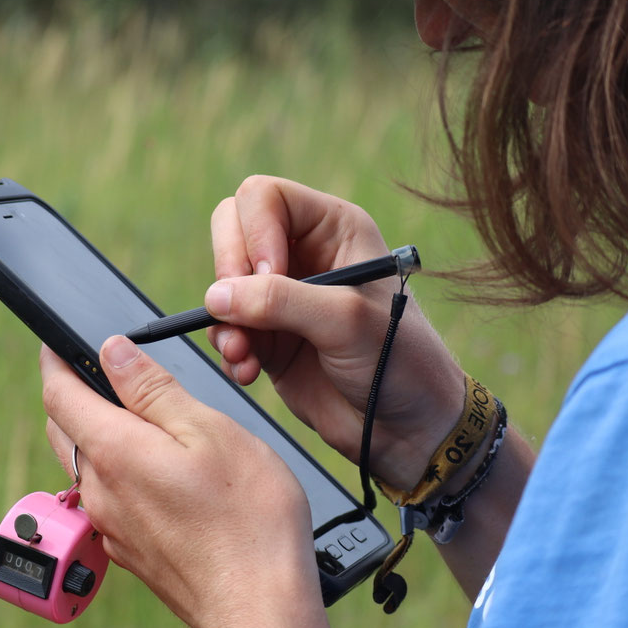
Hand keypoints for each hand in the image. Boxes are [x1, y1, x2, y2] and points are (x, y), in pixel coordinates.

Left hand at [39, 336, 319, 627]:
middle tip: (99, 374)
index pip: (58, 395)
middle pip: (64, 431)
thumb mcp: (210, 430)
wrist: (261, 610)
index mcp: (114, 453)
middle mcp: (100, 492)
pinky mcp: (130, 552)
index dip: (55, 361)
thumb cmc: (249, 520)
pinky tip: (158, 473)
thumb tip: (112, 352)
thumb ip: (153, 390)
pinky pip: (108, 500)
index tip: (57, 344)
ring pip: (85, 467)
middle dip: (72, 396)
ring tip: (138, 418)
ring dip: (97, 436)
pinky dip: (119, 473)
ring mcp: (112, 527)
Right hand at [207, 176, 466, 490]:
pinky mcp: (268, 336)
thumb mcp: (345, 321)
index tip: (266, 276)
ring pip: (223, 282)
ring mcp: (283, 295)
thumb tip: (217, 296)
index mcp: (334, 228)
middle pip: (233, 229)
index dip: (255, 232)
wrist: (409, 429)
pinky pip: (225, 326)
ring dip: (224, 319)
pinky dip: (227, 347)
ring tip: (242, 354)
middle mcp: (305, 253)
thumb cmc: (399, 362)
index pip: (266, 197)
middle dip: (228, 272)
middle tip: (241, 312)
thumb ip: (280, 300)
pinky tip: (247, 370)